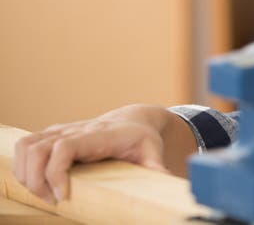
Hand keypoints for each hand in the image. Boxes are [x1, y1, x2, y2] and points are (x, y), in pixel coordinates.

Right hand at [12, 104, 173, 204]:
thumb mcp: (153, 150)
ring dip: (25, 172)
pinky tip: (36, 182)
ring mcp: (63, 130)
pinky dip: (22, 165)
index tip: (63, 196)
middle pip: (38, 148)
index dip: (56, 172)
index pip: (65, 146)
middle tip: (52, 199)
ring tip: (42, 192)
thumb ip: (156, 166)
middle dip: (35, 179)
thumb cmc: (142, 137)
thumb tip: (165, 179)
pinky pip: (26, 145)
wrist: (135, 120)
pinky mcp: (54, 134)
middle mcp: (77, 130)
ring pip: (27, 145)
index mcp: (99, 135)